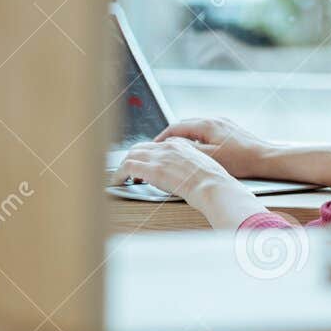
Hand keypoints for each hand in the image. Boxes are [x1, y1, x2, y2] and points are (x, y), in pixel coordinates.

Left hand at [116, 137, 235, 200]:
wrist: (214, 186)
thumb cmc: (213, 182)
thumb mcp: (203, 166)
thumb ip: (188, 165)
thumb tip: (181, 174)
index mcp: (181, 144)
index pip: (155, 145)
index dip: (146, 156)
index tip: (144, 165)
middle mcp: (168, 147)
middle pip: (139, 147)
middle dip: (131, 159)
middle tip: (129, 172)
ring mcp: (159, 157)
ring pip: (130, 156)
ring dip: (123, 167)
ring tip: (121, 178)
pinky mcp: (152, 170)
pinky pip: (126, 168)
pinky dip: (118, 175)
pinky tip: (117, 183)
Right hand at [151, 117, 275, 178]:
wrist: (266, 158)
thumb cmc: (241, 160)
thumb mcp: (210, 157)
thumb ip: (189, 150)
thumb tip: (172, 146)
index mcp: (206, 125)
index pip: (176, 127)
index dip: (162, 138)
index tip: (153, 147)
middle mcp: (214, 120)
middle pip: (185, 125)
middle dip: (172, 136)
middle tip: (162, 148)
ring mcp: (223, 123)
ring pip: (197, 128)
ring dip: (185, 137)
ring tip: (178, 150)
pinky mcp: (230, 129)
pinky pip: (208, 131)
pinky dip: (198, 138)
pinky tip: (200, 149)